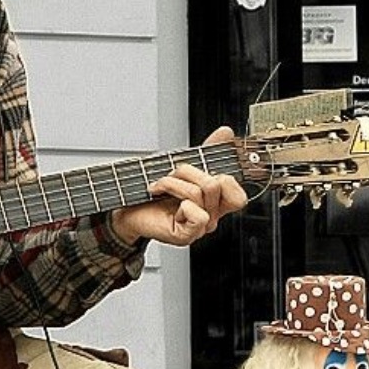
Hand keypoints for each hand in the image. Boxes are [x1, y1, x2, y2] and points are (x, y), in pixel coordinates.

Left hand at [110, 127, 247, 246]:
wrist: (129, 210)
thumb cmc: (155, 193)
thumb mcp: (184, 168)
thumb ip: (208, 151)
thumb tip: (226, 133)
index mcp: (215, 203)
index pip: (239, 196)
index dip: (227, 178)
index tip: (204, 169)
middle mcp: (210, 216)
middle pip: (216, 185)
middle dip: (187, 171)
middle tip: (172, 176)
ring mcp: (199, 228)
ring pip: (201, 193)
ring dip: (174, 183)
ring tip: (161, 187)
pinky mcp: (187, 235)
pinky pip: (199, 215)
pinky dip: (180, 202)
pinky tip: (166, 204)